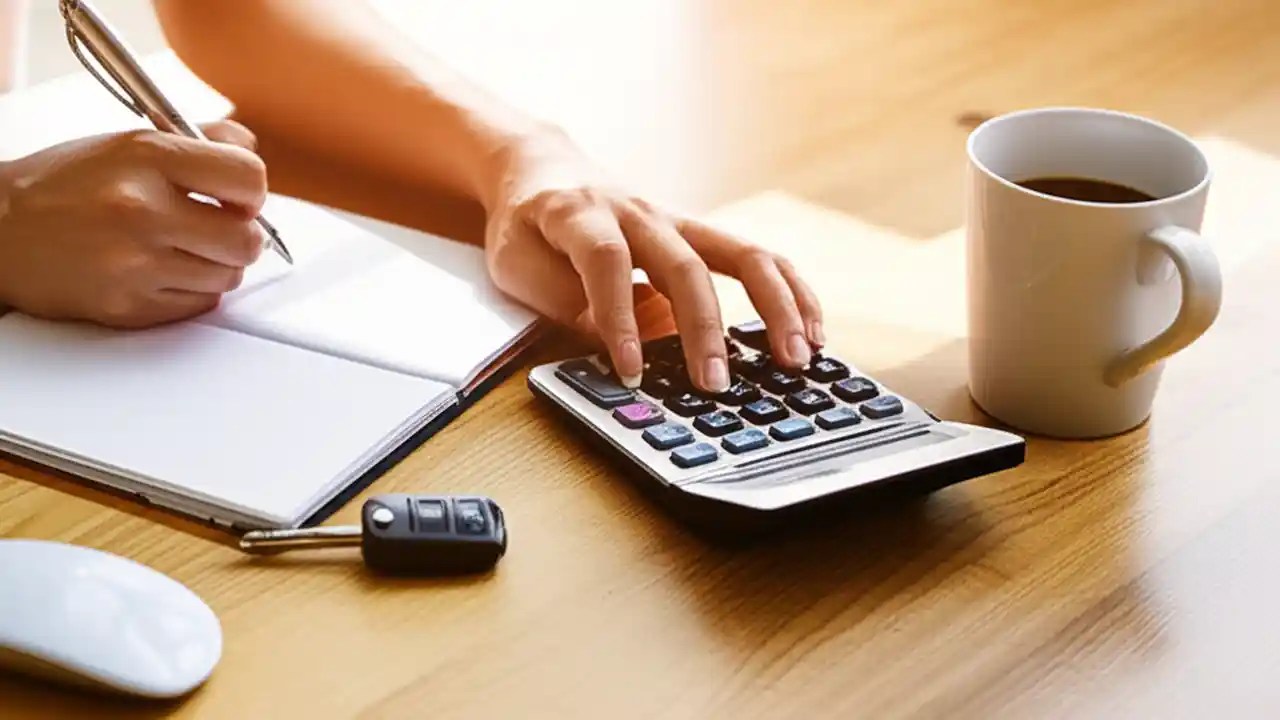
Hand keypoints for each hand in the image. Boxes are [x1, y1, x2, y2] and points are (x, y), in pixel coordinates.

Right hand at [0, 120, 266, 327]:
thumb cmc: (63, 186)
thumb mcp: (128, 143)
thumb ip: (198, 141)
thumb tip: (249, 147)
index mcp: (147, 158)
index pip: (248, 178)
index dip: (251, 191)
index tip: (238, 197)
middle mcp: (143, 210)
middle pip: (248, 239)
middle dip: (241, 235)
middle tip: (217, 228)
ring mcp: (136, 263)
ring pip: (228, 276)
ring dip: (216, 264)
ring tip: (181, 249)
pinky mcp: (129, 306)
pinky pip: (199, 305)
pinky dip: (192, 291)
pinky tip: (162, 270)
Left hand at [483, 131, 822, 392]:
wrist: (544, 169)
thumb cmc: (527, 227)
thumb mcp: (518, 266)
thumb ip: (563, 301)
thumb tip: (624, 344)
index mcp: (580, 214)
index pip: (606, 262)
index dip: (619, 317)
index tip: (630, 370)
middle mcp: (638, 212)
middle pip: (682, 264)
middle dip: (702, 329)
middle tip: (715, 384)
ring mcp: (678, 221)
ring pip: (743, 253)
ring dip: (775, 307)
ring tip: (795, 358)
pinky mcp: (702, 236)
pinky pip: (759, 258)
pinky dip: (791, 293)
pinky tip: (810, 332)